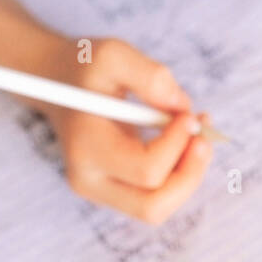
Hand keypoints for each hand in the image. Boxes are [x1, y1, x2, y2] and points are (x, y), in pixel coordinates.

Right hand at [41, 35, 213, 224]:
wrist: (56, 83)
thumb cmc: (84, 67)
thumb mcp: (113, 53)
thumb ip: (151, 76)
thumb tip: (183, 106)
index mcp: (86, 148)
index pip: (145, 170)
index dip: (178, 144)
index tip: (191, 113)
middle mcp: (89, 180)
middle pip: (152, 207)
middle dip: (190, 174)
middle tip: (205, 138)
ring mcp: (99, 190)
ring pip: (157, 208)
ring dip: (188, 175)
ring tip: (199, 135)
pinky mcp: (112, 189)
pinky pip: (154, 196)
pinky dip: (177, 174)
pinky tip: (185, 140)